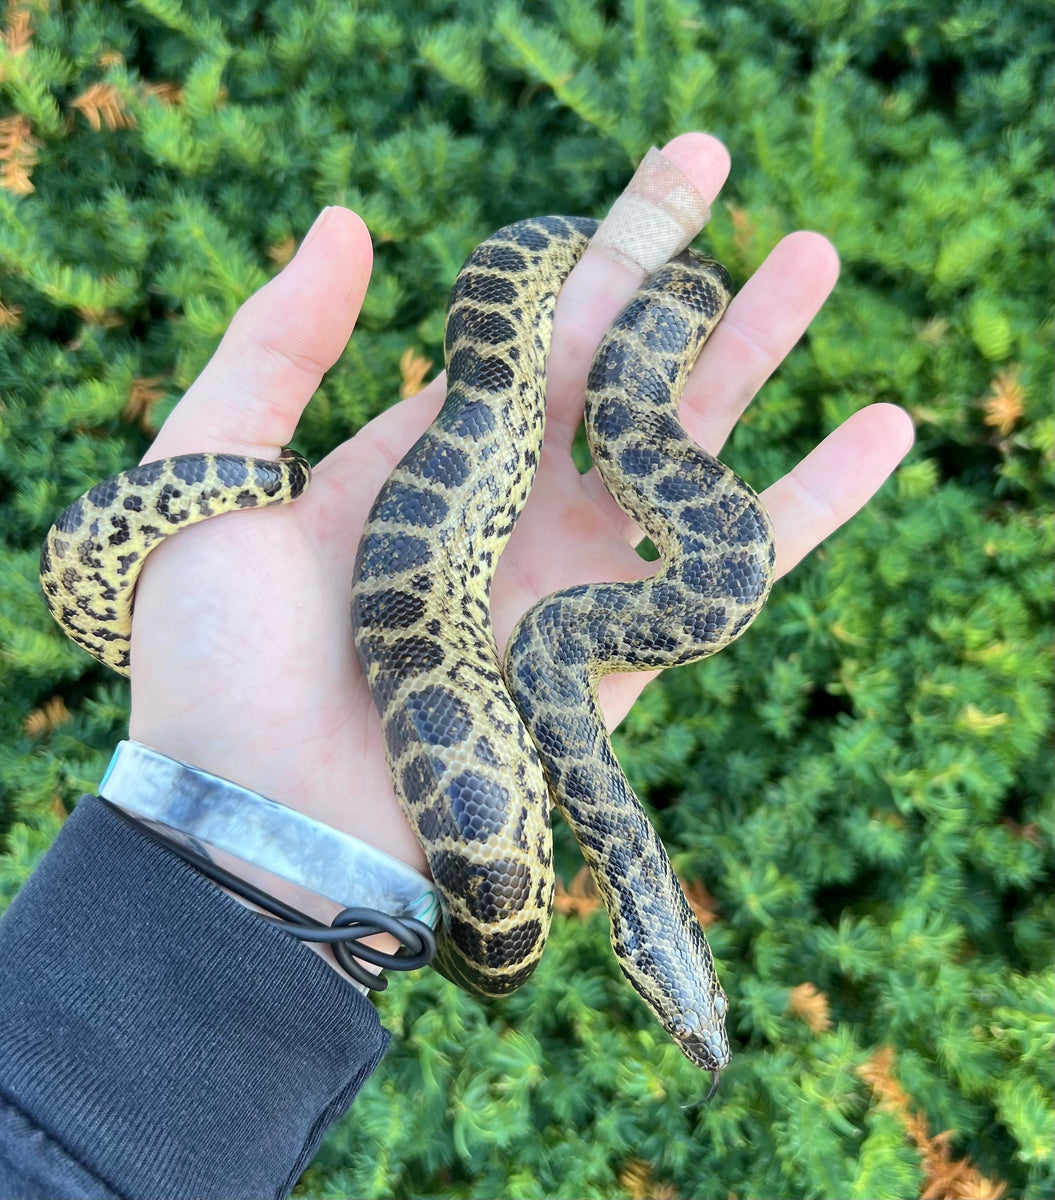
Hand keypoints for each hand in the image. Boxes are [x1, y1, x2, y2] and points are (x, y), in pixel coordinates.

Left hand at [128, 133, 913, 873]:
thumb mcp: (208, 476)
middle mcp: (510, 507)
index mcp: (426, 458)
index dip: (587, 251)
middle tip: (727, 174)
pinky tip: (882, 432)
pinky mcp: (621, 654)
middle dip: (676, 276)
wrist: (260, 823)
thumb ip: (272, 350)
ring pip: (686, 447)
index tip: (649, 176)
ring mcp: (573, 577)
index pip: (525, 332)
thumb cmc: (214, 663)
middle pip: (616, 370)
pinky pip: (732, 568)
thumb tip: (349, 221)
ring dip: (754, 356)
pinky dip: (811, 503)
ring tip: (819, 262)